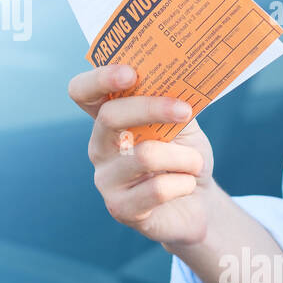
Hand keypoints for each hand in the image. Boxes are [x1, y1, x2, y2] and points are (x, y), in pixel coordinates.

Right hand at [67, 64, 215, 248]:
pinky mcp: (120, 208)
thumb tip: (180, 75)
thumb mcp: (183, 122)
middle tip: (185, 110)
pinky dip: (184, 183)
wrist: (199, 203)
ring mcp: (105, 179)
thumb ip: (174, 98)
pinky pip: (157, 189)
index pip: (82, 91)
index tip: (130, 73)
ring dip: (185, 157)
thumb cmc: (186, 156)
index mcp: (108, 119)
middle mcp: (99, 146)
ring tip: (196, 163)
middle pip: (110, 116)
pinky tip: (187, 185)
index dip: (99, 79)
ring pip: (145, 155)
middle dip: (152, 108)